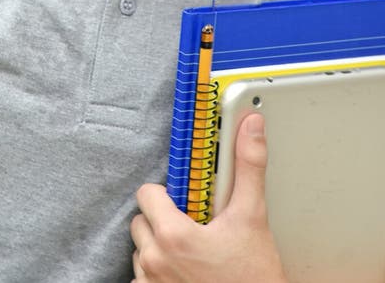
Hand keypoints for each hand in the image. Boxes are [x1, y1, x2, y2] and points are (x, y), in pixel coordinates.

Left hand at [130, 114, 287, 282]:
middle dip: (164, 221)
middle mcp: (155, 262)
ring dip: (161, 249)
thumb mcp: (252, 218)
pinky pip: (142, 278)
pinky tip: (186, 273)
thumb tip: (250, 127)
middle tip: (195, 229)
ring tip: (193, 254)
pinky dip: (160, 274)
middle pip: (142, 221)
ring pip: (142, 250)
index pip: (147, 194)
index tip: (186, 201)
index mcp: (172, 235)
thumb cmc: (253, 279)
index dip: (167, 194)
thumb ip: (248, 167)